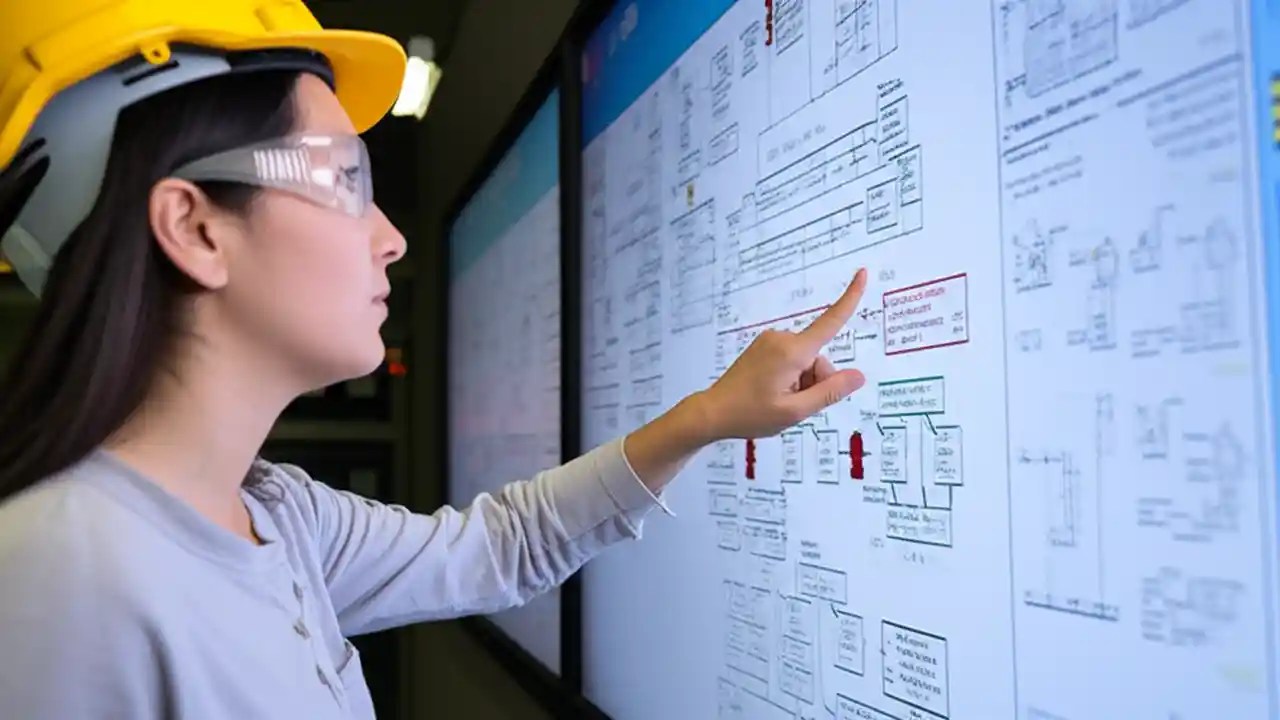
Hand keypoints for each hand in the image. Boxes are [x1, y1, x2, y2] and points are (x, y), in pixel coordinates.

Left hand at [697, 268, 868, 440]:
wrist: (713, 411)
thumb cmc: (751, 414)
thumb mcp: (795, 411)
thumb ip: (829, 392)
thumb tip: (859, 376)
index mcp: (791, 351)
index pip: (830, 323)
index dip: (849, 298)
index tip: (863, 273)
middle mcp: (782, 338)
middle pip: (819, 357)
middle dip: (816, 381)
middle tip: (792, 404)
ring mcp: (770, 341)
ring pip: (806, 360)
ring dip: (802, 381)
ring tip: (778, 400)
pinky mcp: (764, 346)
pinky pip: (792, 358)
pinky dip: (791, 376)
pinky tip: (773, 391)